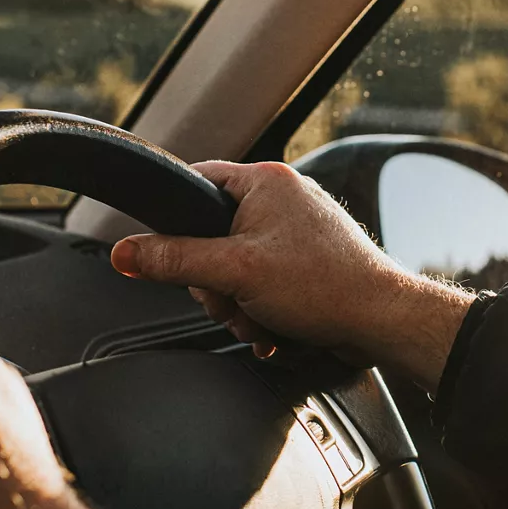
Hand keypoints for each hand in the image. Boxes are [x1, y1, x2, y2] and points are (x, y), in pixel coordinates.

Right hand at [110, 161, 473, 388]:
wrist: (382, 322)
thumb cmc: (326, 286)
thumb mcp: (234, 272)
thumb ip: (174, 260)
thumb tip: (125, 253)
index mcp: (265, 180)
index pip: (196, 181)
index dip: (177, 220)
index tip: (171, 252)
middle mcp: (282, 197)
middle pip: (210, 236)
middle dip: (216, 283)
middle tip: (233, 301)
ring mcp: (296, 230)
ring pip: (234, 267)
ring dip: (238, 304)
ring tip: (260, 320)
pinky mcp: (306, 261)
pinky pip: (261, 282)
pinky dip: (260, 309)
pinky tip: (273, 328)